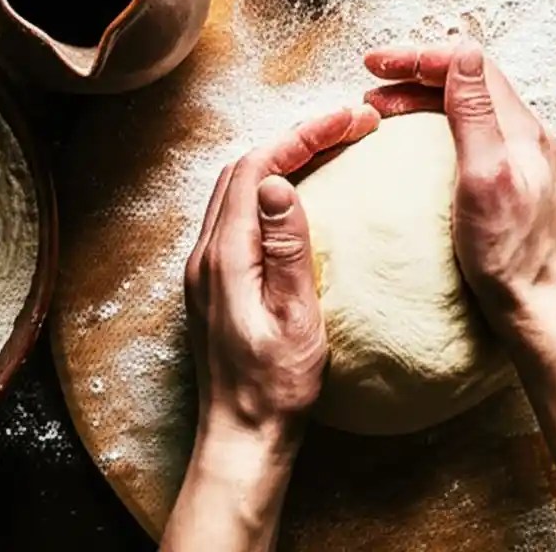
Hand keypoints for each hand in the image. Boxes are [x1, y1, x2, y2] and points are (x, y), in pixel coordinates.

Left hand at [184, 105, 380, 452]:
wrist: (242, 435)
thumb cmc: (275, 387)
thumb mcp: (295, 319)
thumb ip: (286, 249)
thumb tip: (276, 184)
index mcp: (225, 257)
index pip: (257, 170)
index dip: (302, 135)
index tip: (348, 120)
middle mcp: (206, 254)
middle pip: (244, 170)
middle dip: (295, 136)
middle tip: (349, 124)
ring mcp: (206, 267)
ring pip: (238, 189)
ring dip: (282, 158)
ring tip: (331, 145)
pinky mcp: (215, 281)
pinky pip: (238, 214)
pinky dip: (270, 188)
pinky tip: (301, 192)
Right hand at [363, 40, 555, 358]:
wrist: (540, 313)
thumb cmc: (510, 256)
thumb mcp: (484, 176)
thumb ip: (473, 113)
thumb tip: (463, 53)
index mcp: (522, 130)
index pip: (469, 66)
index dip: (418, 57)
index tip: (375, 64)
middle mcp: (527, 140)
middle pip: (468, 84)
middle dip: (415, 76)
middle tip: (371, 87)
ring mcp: (522, 165)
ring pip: (468, 111)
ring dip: (423, 101)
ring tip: (381, 112)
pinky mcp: (512, 188)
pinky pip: (471, 139)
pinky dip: (435, 130)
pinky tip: (414, 150)